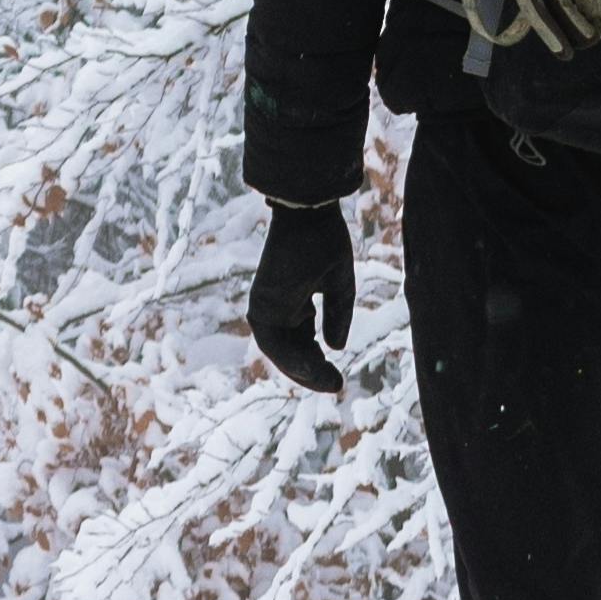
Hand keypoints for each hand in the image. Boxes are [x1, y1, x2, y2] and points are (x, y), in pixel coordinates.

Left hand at [246, 202, 354, 389]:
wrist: (308, 214)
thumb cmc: (324, 241)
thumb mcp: (339, 285)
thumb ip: (338, 316)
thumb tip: (335, 348)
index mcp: (293, 303)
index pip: (302, 343)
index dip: (319, 362)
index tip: (338, 378)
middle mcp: (276, 309)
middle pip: (291, 353)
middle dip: (312, 373)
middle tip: (336, 385)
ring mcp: (266, 309)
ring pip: (281, 353)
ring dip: (304, 371)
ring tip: (330, 382)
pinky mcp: (261, 306)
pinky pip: (274, 344)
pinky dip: (293, 359)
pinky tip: (315, 368)